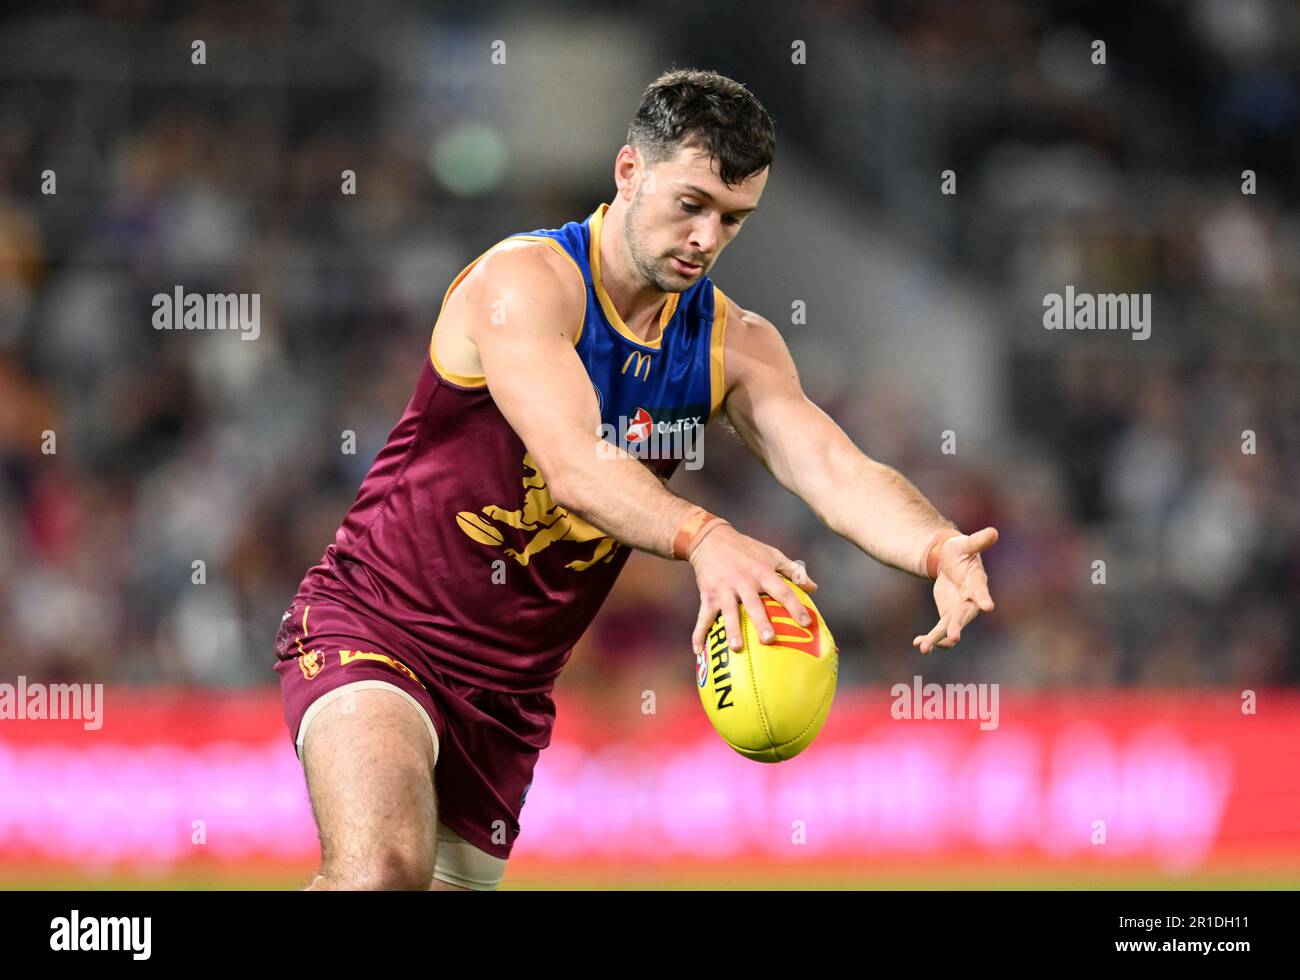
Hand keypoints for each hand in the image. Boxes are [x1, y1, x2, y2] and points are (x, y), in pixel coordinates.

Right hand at [689, 525, 816, 655]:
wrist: (710, 539)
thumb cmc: (747, 549)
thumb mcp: (772, 554)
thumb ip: (793, 571)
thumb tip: (814, 588)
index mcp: (762, 572)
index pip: (782, 591)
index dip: (795, 607)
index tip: (806, 622)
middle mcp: (743, 582)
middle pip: (754, 605)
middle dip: (761, 622)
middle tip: (769, 640)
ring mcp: (724, 589)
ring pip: (729, 613)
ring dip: (732, 630)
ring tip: (736, 648)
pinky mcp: (707, 595)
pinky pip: (703, 617)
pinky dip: (699, 634)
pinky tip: (698, 651)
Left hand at [912, 526, 997, 653]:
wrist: (949, 561)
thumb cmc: (960, 551)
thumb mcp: (965, 544)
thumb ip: (977, 541)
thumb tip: (993, 531)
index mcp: (976, 583)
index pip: (981, 591)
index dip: (984, 598)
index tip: (988, 606)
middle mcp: (970, 601)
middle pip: (965, 615)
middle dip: (958, 626)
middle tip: (954, 637)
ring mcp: (958, 611)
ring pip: (950, 628)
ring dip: (938, 639)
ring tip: (924, 648)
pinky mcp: (947, 616)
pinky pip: (940, 631)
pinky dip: (930, 638)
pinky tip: (918, 643)